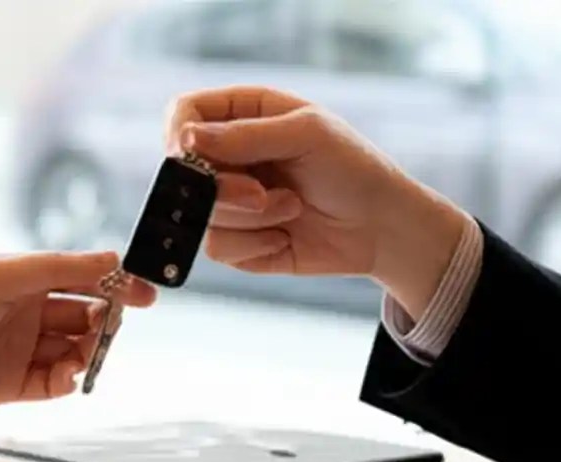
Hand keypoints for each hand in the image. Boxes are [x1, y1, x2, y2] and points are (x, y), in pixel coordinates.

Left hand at [0, 251, 155, 426]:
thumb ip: (58, 268)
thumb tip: (111, 260)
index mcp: (19, 278)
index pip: (79, 277)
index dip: (113, 285)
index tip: (144, 296)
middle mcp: (21, 312)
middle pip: (82, 315)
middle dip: (104, 322)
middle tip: (110, 330)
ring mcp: (17, 350)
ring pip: (72, 350)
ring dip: (86, 353)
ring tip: (82, 357)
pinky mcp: (10, 386)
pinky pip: (52, 384)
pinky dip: (66, 381)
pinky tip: (65, 377)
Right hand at [165, 85, 467, 317]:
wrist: (381, 227)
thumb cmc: (352, 168)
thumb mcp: (307, 135)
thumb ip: (246, 136)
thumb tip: (186, 139)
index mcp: (242, 115)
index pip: (183, 114)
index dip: (179, 135)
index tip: (193, 155)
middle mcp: (229, 157)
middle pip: (182, 172)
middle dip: (223, 190)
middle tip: (262, 194)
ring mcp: (229, 201)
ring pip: (199, 215)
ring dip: (250, 219)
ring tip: (293, 209)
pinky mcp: (237, 241)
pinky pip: (217, 248)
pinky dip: (254, 245)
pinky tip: (286, 237)